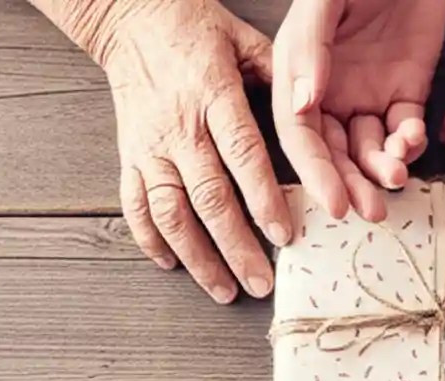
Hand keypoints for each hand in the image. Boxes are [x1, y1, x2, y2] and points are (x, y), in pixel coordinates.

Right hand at [93, 0, 290, 302]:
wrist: (131, 19)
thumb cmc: (198, 31)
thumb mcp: (245, 40)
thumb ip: (281, 78)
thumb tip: (316, 112)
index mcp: (214, 96)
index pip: (242, 155)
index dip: (263, 199)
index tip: (284, 236)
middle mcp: (179, 127)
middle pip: (208, 197)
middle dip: (235, 246)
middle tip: (260, 283)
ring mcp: (149, 146)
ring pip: (169, 212)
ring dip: (196, 257)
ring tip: (224, 290)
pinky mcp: (128, 156)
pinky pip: (134, 205)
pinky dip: (150, 240)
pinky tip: (173, 265)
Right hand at [273, 0, 444, 220]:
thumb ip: (309, 47)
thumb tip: (303, 104)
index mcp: (298, 74)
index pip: (300, 136)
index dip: (313, 172)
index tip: (332, 202)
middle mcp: (330, 93)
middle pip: (335, 153)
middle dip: (351, 184)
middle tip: (370, 209)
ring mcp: (368, 94)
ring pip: (371, 149)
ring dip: (381, 169)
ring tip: (394, 176)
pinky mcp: (406, 89)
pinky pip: (405, 129)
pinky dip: (409, 142)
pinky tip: (412, 138)